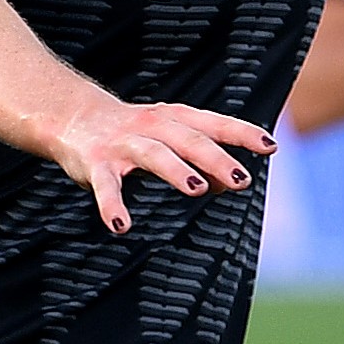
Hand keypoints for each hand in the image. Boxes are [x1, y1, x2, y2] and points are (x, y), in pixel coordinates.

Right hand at [48, 93, 272, 233]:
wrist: (74, 118)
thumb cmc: (136, 133)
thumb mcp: (170, 139)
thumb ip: (201, 160)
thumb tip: (229, 183)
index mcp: (175, 119)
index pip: (214, 125)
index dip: (242, 134)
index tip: (270, 147)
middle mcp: (152, 127)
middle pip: (189, 141)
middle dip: (216, 159)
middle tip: (242, 180)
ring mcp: (123, 144)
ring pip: (154, 155)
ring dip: (176, 171)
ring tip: (198, 190)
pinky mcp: (95, 164)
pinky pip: (106, 186)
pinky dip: (112, 206)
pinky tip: (121, 226)